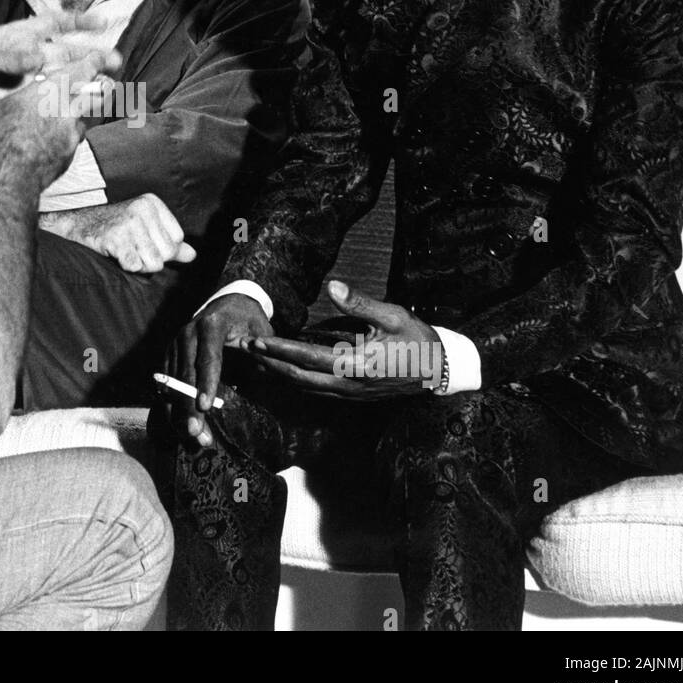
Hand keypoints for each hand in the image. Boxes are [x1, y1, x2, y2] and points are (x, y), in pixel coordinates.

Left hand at [0, 13, 116, 125]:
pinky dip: (66, 105)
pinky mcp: (19, 104)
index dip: (76, 21)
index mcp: (15, 38)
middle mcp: (24, 59)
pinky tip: (85, 108)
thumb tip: (39, 57)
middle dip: (90, 55)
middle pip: (64, 54)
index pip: (51, 24)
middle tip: (114, 60)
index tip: (101, 21)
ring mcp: (23, 82)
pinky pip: (47, 103)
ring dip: (84, 82)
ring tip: (109, 85)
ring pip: (61, 80)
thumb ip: (8, 57)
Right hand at [0, 47, 117, 191]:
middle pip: (99, 94)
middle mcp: (68, 110)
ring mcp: (71, 134)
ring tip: (81, 111)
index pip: (82, 69)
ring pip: (90, 118)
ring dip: (88, 113)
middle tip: (105, 83)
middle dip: (103, 87)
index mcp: (50, 90)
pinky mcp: (69, 155)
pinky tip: (60, 138)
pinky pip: (76, 141)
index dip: (94, 62)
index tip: (101, 58)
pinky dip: (71, 136)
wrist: (9, 180)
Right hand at [41, 193, 196, 273]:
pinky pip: (135, 266)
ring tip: (123, 251)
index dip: (161, 248)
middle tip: (131, 248)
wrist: (75, 225)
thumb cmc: (112, 227)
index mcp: (152, 203)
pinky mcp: (115, 238)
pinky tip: (115, 255)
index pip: (177, 239)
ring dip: (138, 264)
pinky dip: (126, 266)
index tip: (142, 241)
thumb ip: (170, 241)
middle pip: (167, 252)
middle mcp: (142, 209)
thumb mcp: (144, 227)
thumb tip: (192, 255)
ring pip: (154, 262)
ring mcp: (128, 223)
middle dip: (151, 258)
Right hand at [164, 292, 273, 447]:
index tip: (205, 406)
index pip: (208, 357)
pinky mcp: (169, 357)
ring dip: (180, 414)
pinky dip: (173, 408)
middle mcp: (187, 334)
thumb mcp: (261, 333)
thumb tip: (264, 383)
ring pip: (171, 384)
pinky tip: (182, 429)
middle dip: (188, 407)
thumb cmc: (248, 321)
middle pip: (185, 374)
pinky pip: (166, 386)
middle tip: (196, 434)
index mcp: (211, 325)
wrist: (228, 304)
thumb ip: (262, 356)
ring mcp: (174, 346)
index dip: (206, 382)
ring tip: (194, 440)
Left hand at [244, 280, 442, 397]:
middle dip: (268, 363)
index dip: (279, 349)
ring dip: (277, 372)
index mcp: (357, 365)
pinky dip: (293, 379)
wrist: (439, 370)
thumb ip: (360, 303)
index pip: (307, 357)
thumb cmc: (417, 339)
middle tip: (243, 349)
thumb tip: (333, 286)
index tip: (256, 340)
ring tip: (254, 358)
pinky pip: (315, 390)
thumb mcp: (393, 315)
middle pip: (298, 377)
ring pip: (304, 387)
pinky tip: (281, 369)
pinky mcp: (351, 396)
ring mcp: (349, 394)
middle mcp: (348, 385)